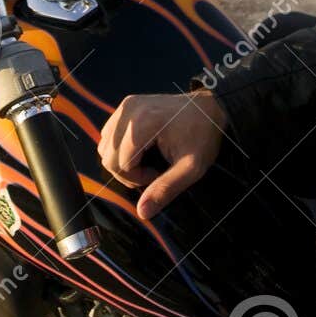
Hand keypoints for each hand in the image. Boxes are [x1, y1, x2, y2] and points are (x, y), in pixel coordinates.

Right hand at [97, 90, 226, 219]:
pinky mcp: (126, 104)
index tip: (157, 175)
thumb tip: (143, 212)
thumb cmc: (203, 136)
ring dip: (121, 160)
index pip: (119, 164)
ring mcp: (126, 106)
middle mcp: (128, 111)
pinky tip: (141, 149)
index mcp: (142, 124)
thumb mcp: (191, 168)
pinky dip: (120, 148)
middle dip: (127, 172)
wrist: (210, 108)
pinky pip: (109, 134)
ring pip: (105, 146)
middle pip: (108, 156)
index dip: (136, 178)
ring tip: (147, 161)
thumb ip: (166, 189)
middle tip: (152, 172)